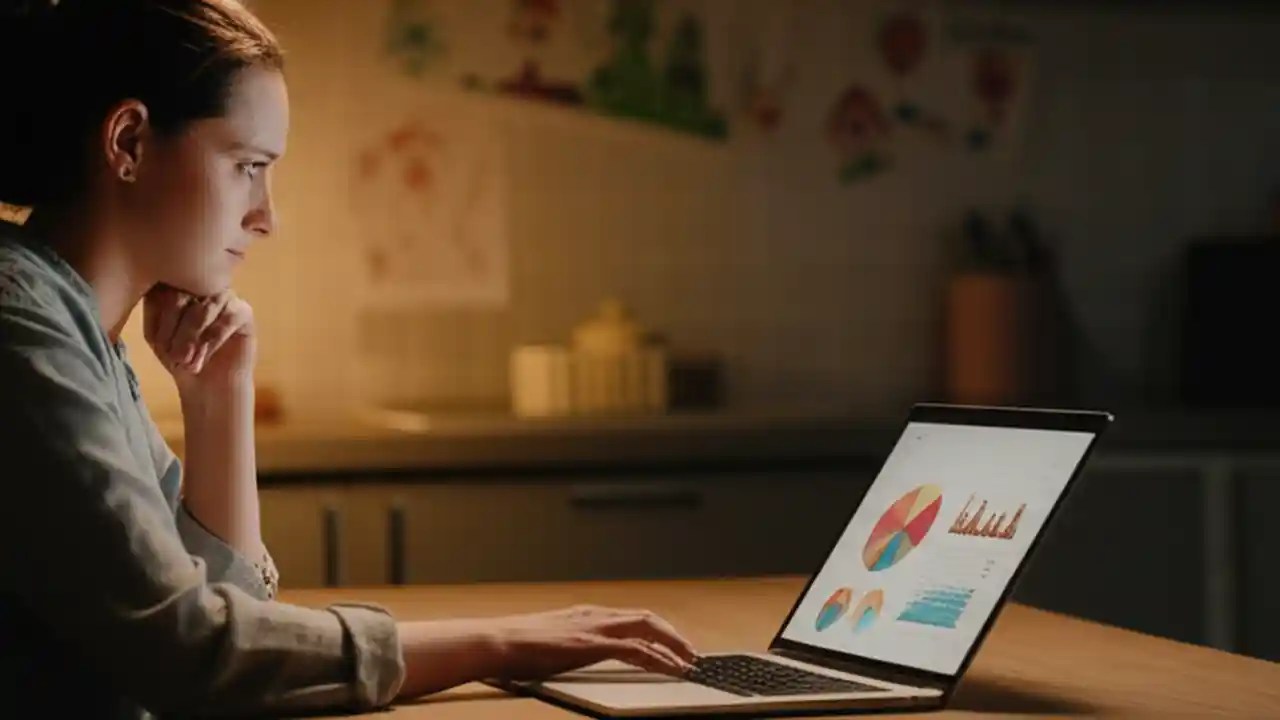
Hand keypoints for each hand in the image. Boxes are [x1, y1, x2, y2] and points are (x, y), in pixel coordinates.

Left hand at [144, 285, 256, 392]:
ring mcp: (224, 297)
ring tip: (186, 361)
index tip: (157, 345)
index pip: (163, 288)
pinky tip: (205, 356)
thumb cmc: (180, 359)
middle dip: (174, 328)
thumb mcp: (157, 337)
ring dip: (191, 337)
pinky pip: (228, 318)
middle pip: (182, 295)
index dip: (159, 317)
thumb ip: (154, 311)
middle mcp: (201, 286)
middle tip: (172, 356)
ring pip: (204, 307)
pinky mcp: (244, 312)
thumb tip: (154, 291)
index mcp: (177, 287)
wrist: (207, 387)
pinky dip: (212, 340)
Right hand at [493, 605, 699, 679]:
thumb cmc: (514, 646)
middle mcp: (594, 615)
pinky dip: (658, 658)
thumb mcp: (549, 641)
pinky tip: (670, 669)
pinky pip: (635, 650)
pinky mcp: (590, 644)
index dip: (655, 629)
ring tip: (689, 661)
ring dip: (672, 644)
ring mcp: (593, 628)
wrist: (496, 641)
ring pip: (646, 628)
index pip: (630, 616)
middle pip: (646, 617)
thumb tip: (568, 653)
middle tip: (690, 652)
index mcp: (585, 614)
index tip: (671, 643)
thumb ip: (566, 644)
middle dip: (672, 634)